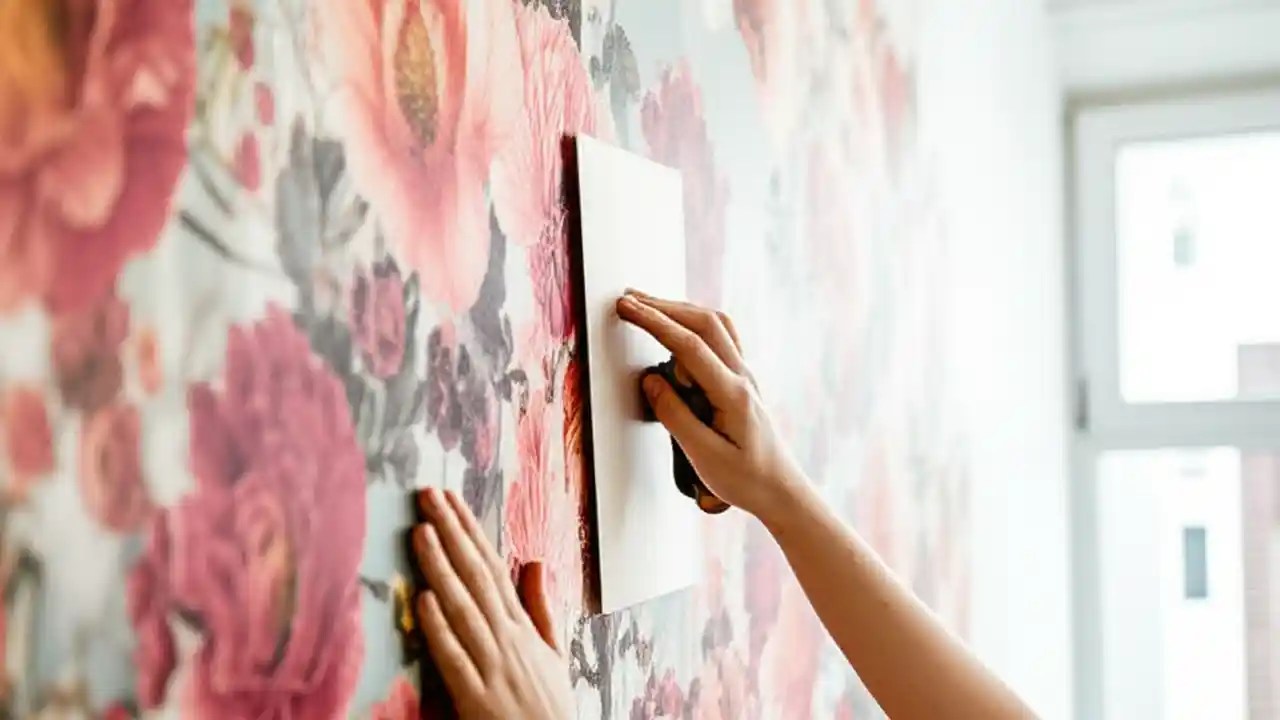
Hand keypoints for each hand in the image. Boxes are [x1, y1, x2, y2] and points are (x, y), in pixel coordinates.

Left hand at [412, 488, 573, 718]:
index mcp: (523, 626)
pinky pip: (455, 657)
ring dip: (442, 568)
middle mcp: (508, 639)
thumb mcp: (554, 653)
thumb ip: (542, 608)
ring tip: (421, 531)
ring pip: (464, 608)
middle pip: (477, 576)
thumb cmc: (550, 708)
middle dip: (453, 533)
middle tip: (428, 495)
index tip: (451, 499)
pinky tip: (424, 599)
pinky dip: (440, 628)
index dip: (470, 531)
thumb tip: (534, 562)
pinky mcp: (475, 697)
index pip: (493, 567)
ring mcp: (493, 666)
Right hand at [616, 291, 803, 521]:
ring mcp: (745, 375)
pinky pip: (721, 338)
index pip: (689, 345)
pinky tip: (677, 326)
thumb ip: (675, 416)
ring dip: (680, 309)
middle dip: (663, 306)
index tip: (627, 308)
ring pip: (715, 325)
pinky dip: (694, 323)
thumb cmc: (746, 480)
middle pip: (704, 323)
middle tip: (627, 299)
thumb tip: (650, 379)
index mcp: (733, 394)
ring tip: (647, 305)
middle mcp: (742, 376)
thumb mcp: (705, 457)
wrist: (782, 490)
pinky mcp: (741, 380)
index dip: (655, 322)